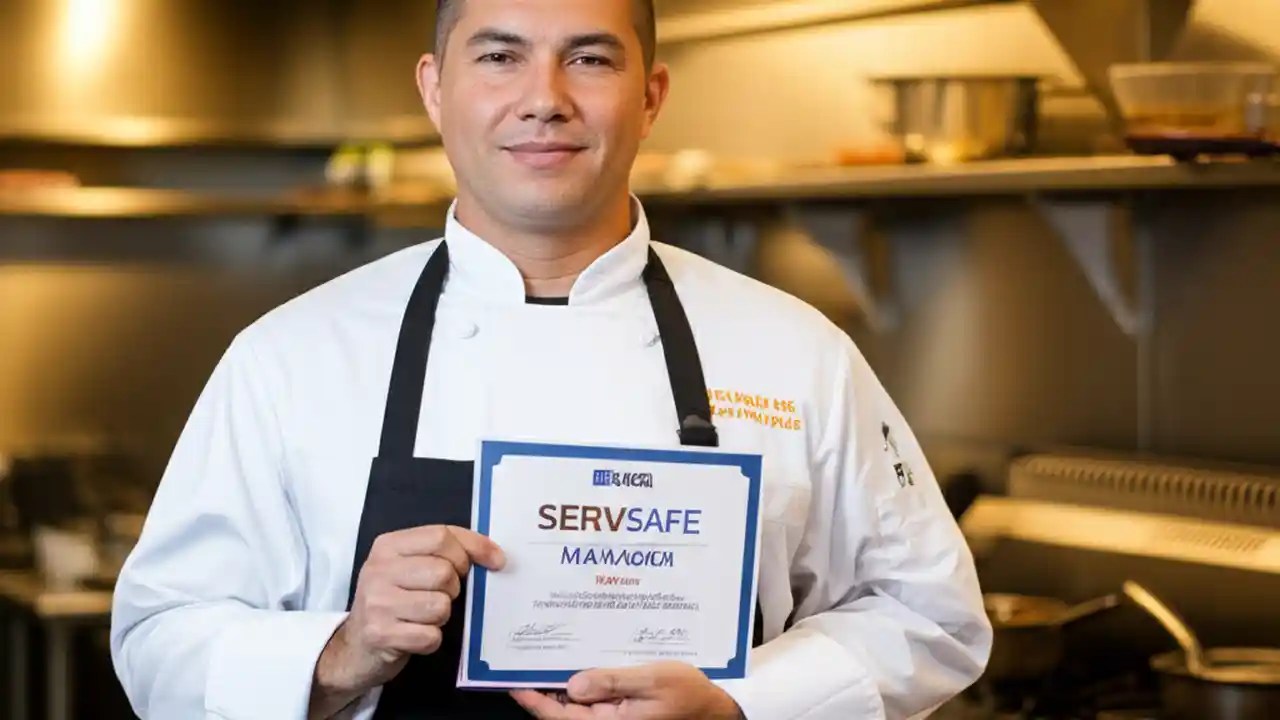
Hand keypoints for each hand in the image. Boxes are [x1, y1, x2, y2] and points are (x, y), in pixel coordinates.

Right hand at [308, 525, 504, 718]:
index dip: (473, 548)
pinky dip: (431, 640)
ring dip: (441, 617)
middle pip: (444, 571)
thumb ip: (444, 553)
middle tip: (440, 596)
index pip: (441, 536)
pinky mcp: (380, 634)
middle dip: (454, 588)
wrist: (355, 646)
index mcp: (388, 546)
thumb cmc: (393, 601)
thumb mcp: (409, 567)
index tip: (493, 562)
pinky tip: (415, 636)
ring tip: (422, 617)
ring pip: (440, 605)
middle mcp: (378, 570)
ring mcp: (377, 603)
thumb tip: (494, 555)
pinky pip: (431, 636)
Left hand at [511, 661, 742, 719]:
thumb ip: (612, 681)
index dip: (533, 698)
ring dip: (564, 679)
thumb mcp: (652, 681)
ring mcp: (614, 717)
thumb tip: (572, 684)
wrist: (714, 709)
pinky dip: (586, 679)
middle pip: (564, 708)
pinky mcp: (622, 710)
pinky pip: (596, 696)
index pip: (559, 715)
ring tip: (547, 651)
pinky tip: (582, 659)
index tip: (511, 680)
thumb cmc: (687, 694)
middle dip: (545, 683)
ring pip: (579, 701)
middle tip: (525, 655)